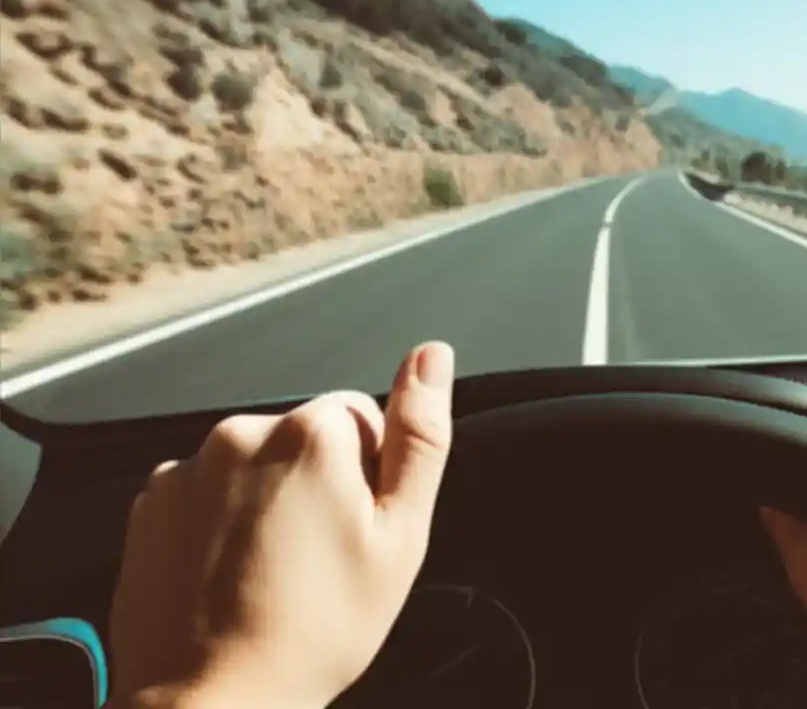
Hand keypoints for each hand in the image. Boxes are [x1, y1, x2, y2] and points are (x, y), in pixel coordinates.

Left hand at [107, 343, 455, 708]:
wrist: (213, 700)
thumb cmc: (316, 629)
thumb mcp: (399, 536)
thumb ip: (420, 436)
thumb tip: (432, 356)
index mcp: (311, 434)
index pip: (361, 418)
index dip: (369, 478)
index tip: (356, 532)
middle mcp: (242, 434)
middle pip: (304, 439)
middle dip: (317, 485)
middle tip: (318, 560)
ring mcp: (187, 469)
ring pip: (254, 466)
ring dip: (267, 502)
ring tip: (272, 575)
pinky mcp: (150, 504)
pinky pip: (205, 493)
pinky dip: (221, 524)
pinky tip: (233, 576)